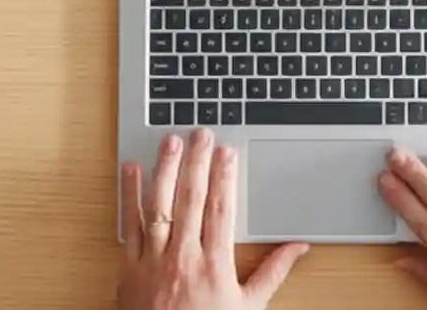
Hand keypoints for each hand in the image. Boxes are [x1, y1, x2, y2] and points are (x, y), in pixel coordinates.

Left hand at [119, 129, 308, 309]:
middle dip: (196, 162)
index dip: (225, 177)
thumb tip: (298, 247)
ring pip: (158, 205)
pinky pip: (129, 226)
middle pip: (190, 199)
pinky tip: (132, 170)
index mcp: (214, 265)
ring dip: (164, 169)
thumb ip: (273, 273)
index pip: (221, 209)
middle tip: (201, 134)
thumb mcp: (249, 307)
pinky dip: (129, 196)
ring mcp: (152, 262)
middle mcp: (182, 258)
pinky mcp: (129, 270)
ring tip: (170, 141)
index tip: (227, 152)